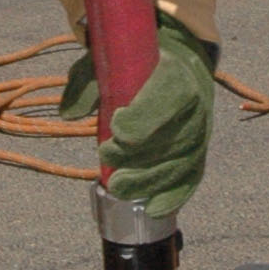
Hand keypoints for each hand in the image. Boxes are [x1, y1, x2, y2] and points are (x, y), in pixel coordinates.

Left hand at [62, 13, 217, 217]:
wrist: (179, 67)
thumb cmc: (138, 66)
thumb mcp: (110, 61)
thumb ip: (88, 84)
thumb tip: (69, 113)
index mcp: (176, 76)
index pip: (168, 99)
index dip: (144, 117)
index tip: (117, 126)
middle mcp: (195, 107)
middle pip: (172, 138)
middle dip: (138, 153)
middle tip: (106, 154)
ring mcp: (200, 134)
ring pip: (180, 164)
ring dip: (148, 179)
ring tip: (118, 186)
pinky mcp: (198, 154)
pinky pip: (191, 178)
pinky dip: (173, 196)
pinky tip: (152, 208)